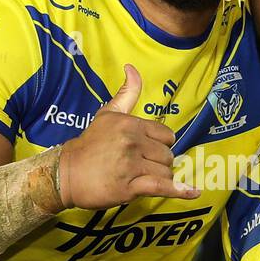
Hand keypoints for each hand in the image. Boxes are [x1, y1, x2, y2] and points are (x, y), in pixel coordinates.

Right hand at [57, 64, 199, 208]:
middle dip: (159, 162)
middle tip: (142, 166)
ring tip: (141, 177)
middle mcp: (132, 142)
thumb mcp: (107, 114)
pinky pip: (162, 187)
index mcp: (131, 124)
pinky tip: (193, 193)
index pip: (166, 135)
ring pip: (166, 172)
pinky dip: (179, 191)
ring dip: (160, 177)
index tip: (149, 151)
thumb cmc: (90, 144)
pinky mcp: (130, 186)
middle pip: (168, 155)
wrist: (66, 173)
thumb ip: (126, 93)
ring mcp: (132, 165)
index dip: (161, 145)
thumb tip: (131, 67)